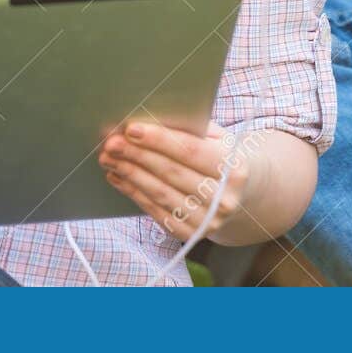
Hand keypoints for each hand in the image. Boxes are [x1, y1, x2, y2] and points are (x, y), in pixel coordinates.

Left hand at [101, 120, 250, 241]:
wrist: (242, 195)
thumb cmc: (222, 157)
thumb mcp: (218, 138)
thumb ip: (192, 128)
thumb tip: (152, 118)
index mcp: (234, 167)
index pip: (191, 151)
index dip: (160, 140)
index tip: (132, 129)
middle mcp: (223, 198)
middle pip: (171, 173)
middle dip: (137, 156)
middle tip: (112, 143)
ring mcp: (208, 220)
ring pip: (160, 194)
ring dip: (130, 174)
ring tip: (109, 158)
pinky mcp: (190, 234)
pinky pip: (156, 211)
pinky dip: (133, 193)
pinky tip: (118, 177)